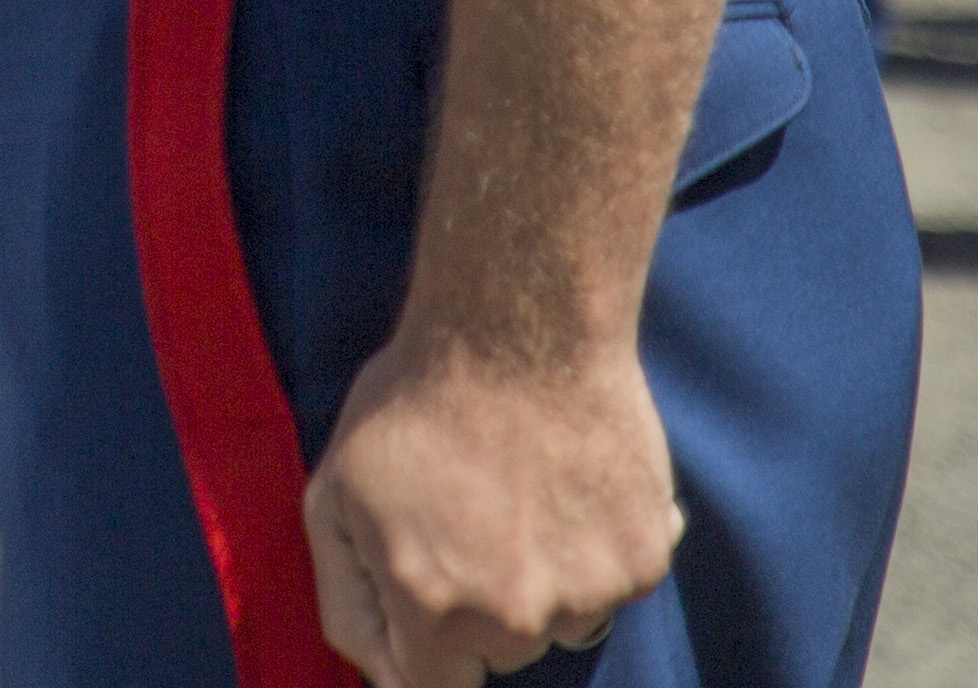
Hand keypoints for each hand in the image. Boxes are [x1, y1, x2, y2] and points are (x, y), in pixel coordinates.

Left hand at [304, 330, 683, 687]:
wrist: (518, 325)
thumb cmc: (415, 402)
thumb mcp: (332, 494)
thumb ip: (348, 603)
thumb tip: (382, 674)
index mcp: (433, 606)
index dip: (424, 644)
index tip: (430, 593)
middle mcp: (514, 614)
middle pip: (500, 655)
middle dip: (481, 606)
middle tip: (475, 517)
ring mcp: (588, 589)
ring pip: (562, 621)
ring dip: (546, 579)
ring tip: (526, 495)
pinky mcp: (644, 559)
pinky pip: (615, 583)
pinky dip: (599, 547)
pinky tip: (572, 483)